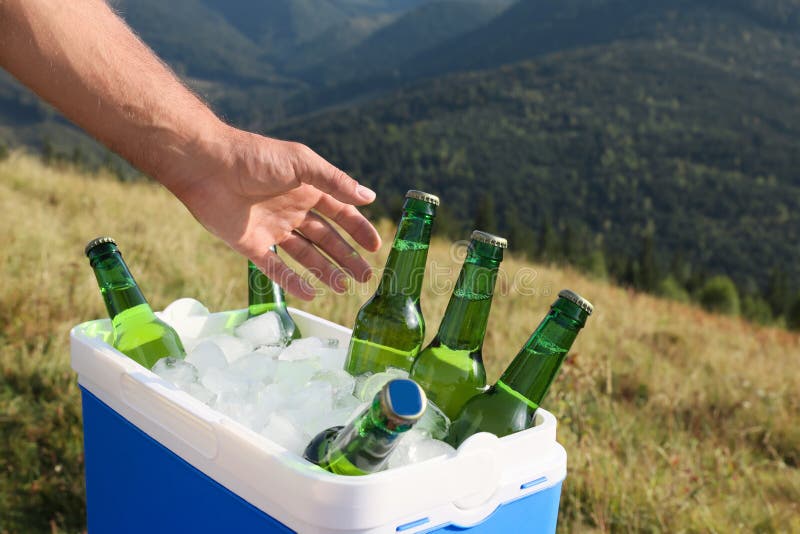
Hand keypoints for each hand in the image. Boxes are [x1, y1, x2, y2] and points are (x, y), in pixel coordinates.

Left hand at [167, 125, 381, 299]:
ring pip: (305, 256)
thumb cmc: (256, 157)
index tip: (375, 248)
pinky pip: (275, 268)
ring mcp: (272, 229)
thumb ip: (335, 182)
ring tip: (342, 287)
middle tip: (364, 277)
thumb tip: (370, 197)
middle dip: (346, 257)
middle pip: (326, 239)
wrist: (207, 166)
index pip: (340, 214)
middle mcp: (292, 210)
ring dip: (325, 271)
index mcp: (306, 190)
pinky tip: (310, 294)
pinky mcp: (250, 245)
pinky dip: (292, 282)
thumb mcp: (302, 164)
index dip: (357, 230)